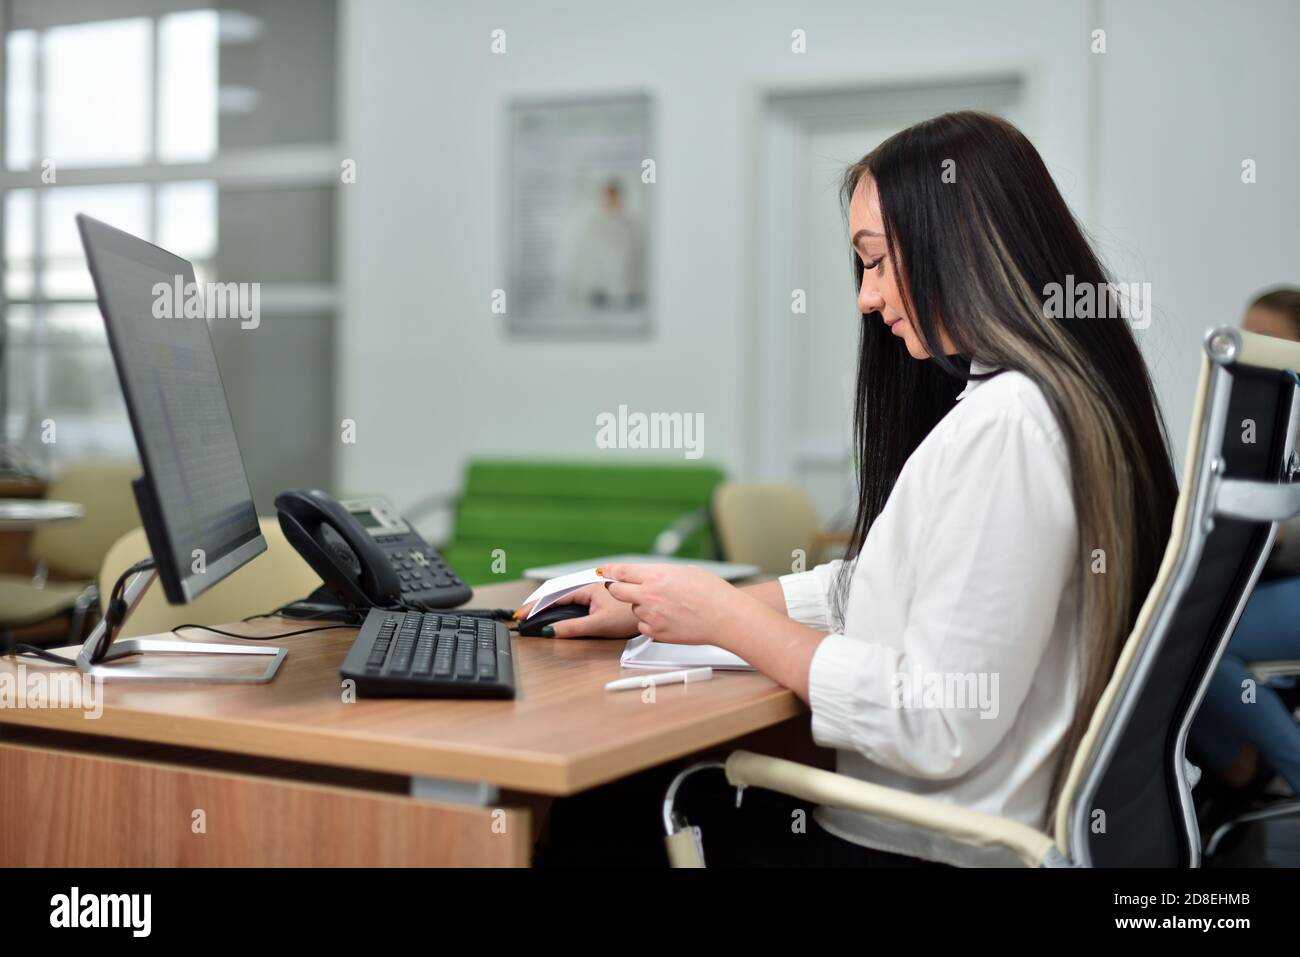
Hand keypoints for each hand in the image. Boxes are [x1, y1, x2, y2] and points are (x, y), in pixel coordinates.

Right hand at [517, 582, 639, 638]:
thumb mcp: (598, 625)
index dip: (536, 607)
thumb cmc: (629, 616)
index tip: (522, 615)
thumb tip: (550, 631)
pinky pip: (573, 595)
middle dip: (538, 603)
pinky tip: (555, 608)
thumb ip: (572, 628)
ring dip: (548, 601)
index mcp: (586, 587)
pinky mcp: (598, 593)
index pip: (553, 597)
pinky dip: (559, 602)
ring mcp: (593, 587)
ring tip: (533, 611)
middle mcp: (587, 583)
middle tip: (522, 614)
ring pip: (564, 592)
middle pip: (555, 592)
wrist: (652, 608)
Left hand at [601, 563, 742, 646]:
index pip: (621, 571)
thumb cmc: (712, 593)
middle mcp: (649, 595)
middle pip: (616, 591)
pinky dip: (651, 623)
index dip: (610, 571)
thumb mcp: (685, 571)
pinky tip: (669, 619)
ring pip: (633, 609)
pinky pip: (643, 626)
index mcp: (656, 575)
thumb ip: (662, 574)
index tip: (605, 571)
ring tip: (666, 606)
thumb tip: (648, 576)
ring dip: (642, 607)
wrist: (725, 618)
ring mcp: (651, 615)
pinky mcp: (656, 632)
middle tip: (619, 587)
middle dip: (615, 588)